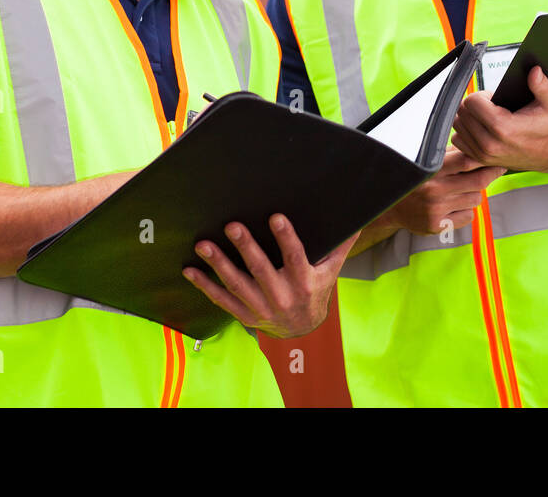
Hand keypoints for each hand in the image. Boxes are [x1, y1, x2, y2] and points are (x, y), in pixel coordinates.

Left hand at [183, 214, 358, 338]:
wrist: (304, 330)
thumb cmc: (317, 291)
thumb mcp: (331, 271)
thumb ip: (340, 246)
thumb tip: (357, 220)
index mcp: (305, 283)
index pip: (295, 257)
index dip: (286, 237)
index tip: (276, 217)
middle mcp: (282, 297)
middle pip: (261, 270)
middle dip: (246, 247)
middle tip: (232, 226)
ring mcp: (261, 309)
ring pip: (237, 285)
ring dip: (218, 264)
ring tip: (204, 245)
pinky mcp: (245, 316)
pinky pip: (222, 300)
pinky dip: (204, 286)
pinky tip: (191, 270)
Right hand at [379, 148, 505, 235]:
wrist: (390, 206)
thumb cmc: (414, 179)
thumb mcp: (427, 161)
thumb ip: (450, 155)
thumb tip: (477, 147)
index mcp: (432, 169)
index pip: (466, 161)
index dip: (484, 159)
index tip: (494, 157)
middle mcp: (434, 189)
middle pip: (478, 182)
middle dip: (491, 174)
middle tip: (497, 169)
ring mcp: (436, 209)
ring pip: (476, 199)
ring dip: (475, 193)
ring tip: (463, 190)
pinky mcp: (437, 226)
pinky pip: (468, 216)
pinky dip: (467, 210)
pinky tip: (455, 205)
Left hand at [451, 66, 547, 173]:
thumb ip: (541, 86)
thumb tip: (534, 71)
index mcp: (504, 128)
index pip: (471, 102)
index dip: (482, 95)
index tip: (494, 97)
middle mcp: (490, 144)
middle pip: (462, 113)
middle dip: (474, 104)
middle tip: (492, 106)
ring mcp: (484, 155)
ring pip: (457, 126)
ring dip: (468, 117)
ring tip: (487, 116)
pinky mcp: (482, 161)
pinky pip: (459, 141)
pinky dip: (466, 131)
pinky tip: (482, 128)